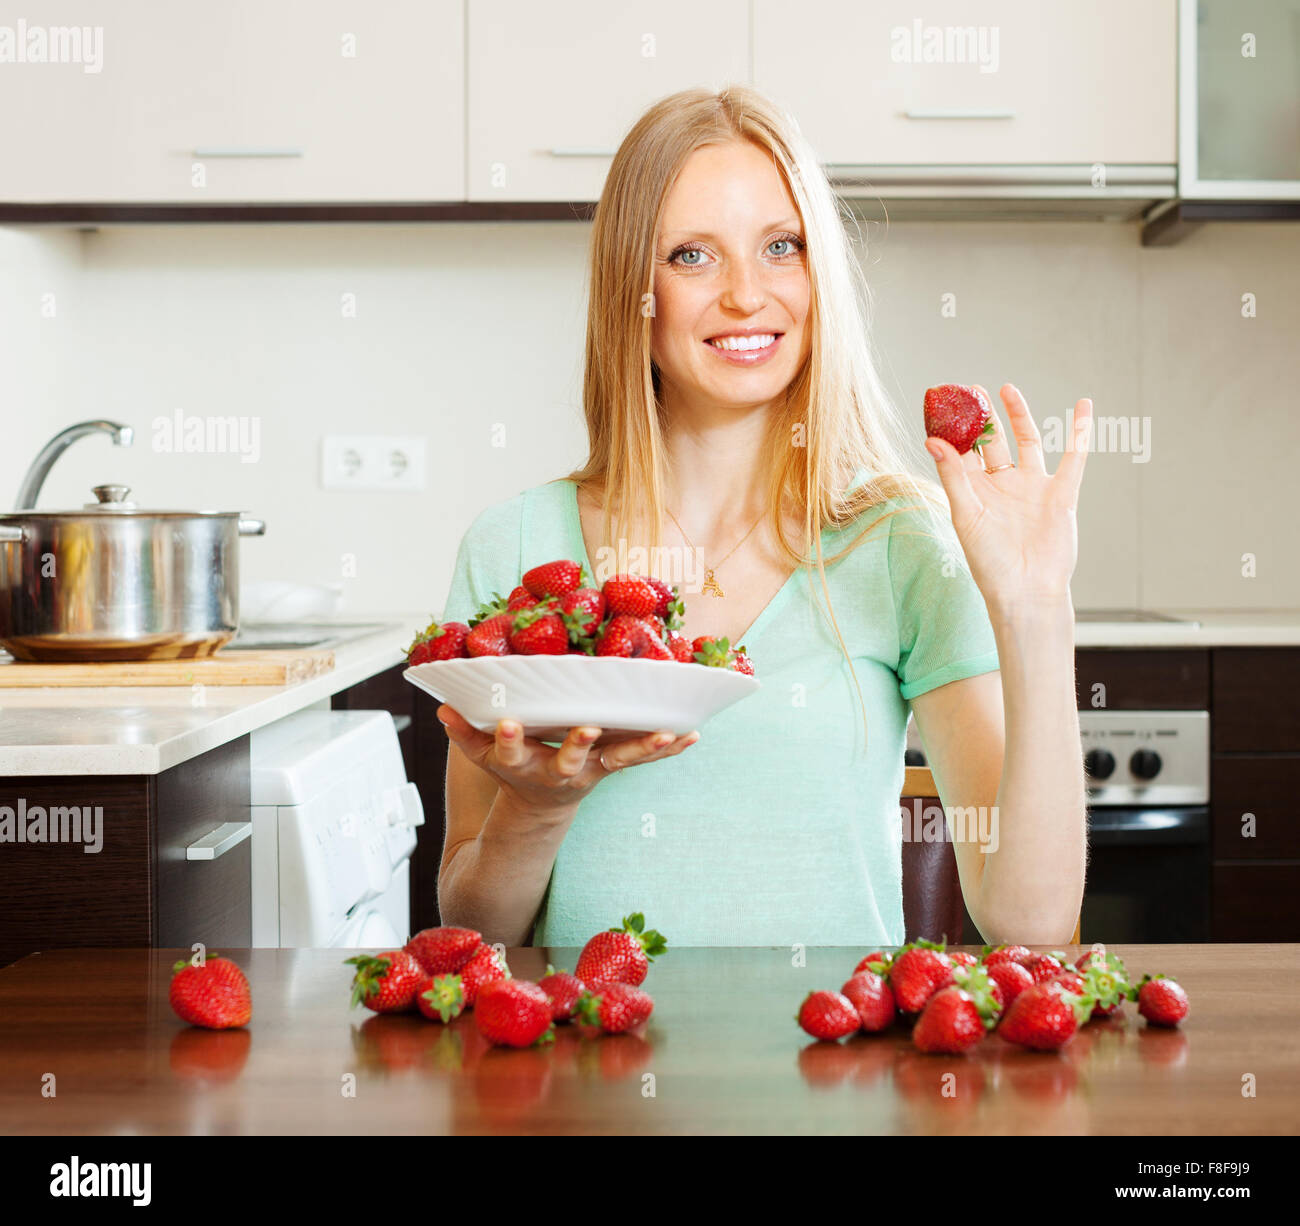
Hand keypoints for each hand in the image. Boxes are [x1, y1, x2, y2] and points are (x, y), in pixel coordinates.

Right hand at [437, 705, 698, 815]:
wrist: (542, 803)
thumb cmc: (515, 767)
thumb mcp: (481, 755)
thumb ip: (464, 733)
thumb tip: (443, 706)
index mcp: (524, 765)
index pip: (510, 752)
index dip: (508, 740)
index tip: (508, 724)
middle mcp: (561, 770)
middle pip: (569, 760)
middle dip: (577, 744)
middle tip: (587, 728)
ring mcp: (592, 770)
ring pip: (620, 760)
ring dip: (644, 748)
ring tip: (667, 733)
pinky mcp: (615, 767)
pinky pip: (645, 758)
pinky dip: (668, 748)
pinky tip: (693, 734)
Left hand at [925, 384, 1089, 611]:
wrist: (1027, 591)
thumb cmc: (990, 563)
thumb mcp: (966, 516)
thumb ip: (952, 476)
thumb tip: (932, 440)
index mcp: (975, 492)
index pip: (961, 453)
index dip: (953, 429)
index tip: (942, 403)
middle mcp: (1003, 486)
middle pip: (992, 442)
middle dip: (983, 417)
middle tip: (971, 390)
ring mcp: (1032, 488)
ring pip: (1027, 443)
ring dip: (1018, 416)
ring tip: (1006, 390)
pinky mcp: (1061, 494)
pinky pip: (1073, 457)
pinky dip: (1080, 432)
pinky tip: (1083, 405)